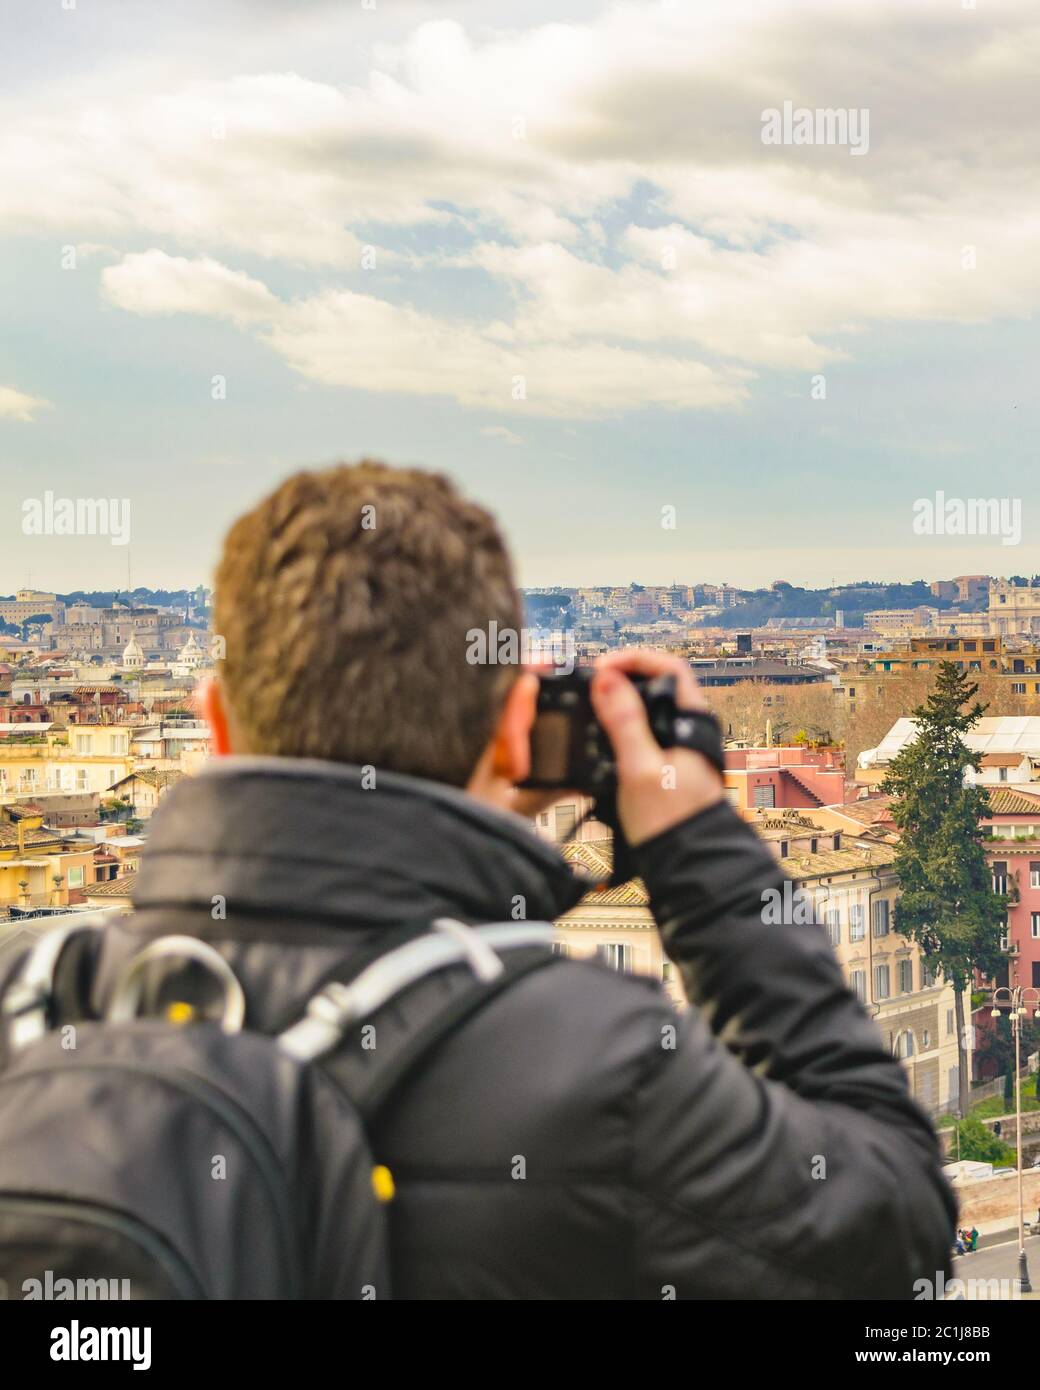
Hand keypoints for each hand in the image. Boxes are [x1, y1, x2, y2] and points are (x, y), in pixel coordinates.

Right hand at [590, 650, 724, 845]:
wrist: (688, 866)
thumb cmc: (672, 822)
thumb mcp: (639, 768)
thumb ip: (623, 721)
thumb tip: (606, 680)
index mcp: (692, 721)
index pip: (668, 667)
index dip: (633, 660)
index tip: (601, 670)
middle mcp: (689, 729)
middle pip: (654, 686)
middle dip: (619, 681)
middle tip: (588, 687)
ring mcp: (678, 747)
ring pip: (646, 710)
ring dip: (617, 706)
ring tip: (588, 711)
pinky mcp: (665, 766)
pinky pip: (641, 734)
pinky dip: (619, 730)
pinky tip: (599, 741)